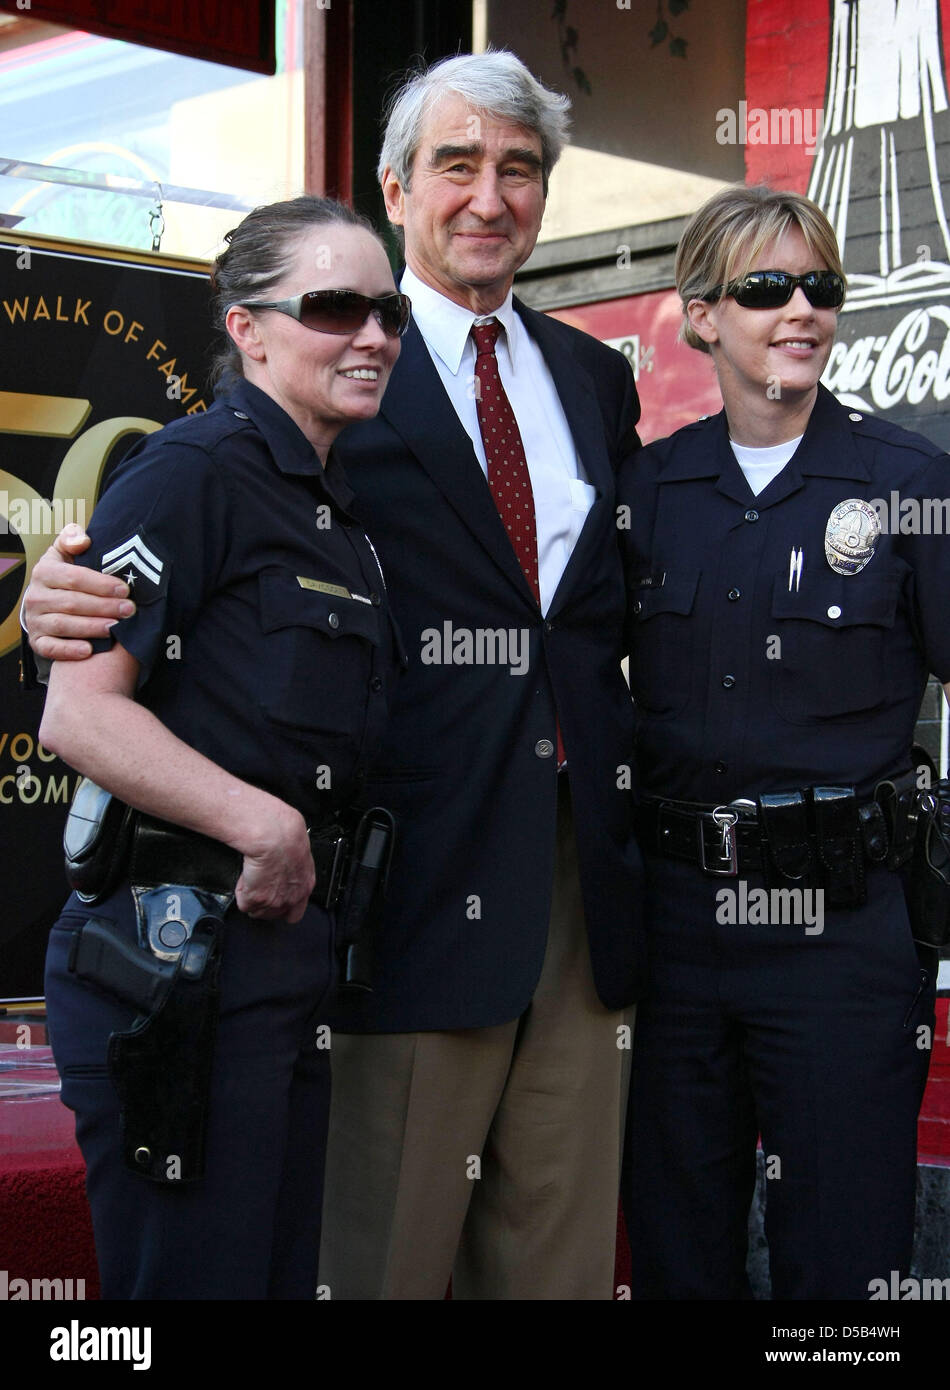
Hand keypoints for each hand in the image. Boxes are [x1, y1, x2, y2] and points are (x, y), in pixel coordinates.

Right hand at [24, 525, 134, 660]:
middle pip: (72, 602)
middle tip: (129, 610)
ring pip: (64, 625)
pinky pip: (51, 648)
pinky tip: (89, 650)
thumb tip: (82, 540)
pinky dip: (69, 650)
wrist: (46, 602)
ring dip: (91, 627)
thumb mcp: (65, 553)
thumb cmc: (65, 576)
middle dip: (104, 607)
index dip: (101, 584)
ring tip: (115, 628)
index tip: (124, 589)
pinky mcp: (38, 641)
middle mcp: (35, 596)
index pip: (74, 577)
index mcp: (44, 571)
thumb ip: (72, 539)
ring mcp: (35, 620)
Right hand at [235, 805, 315, 922]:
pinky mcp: (256, 900)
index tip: (275, 897)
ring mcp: (274, 902)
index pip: (296, 912)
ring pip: (258, 912)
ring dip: (252, 898)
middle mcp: (292, 898)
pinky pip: (244, 903)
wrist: (274, 836)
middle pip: (275, 915)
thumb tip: (284, 868)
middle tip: (258, 888)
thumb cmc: (286, 836)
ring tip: (252, 878)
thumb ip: (293, 869)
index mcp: (305, 885)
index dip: (283, 907)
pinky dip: (241, 892)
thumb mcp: (298, 854)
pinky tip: (245, 877)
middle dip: (264, 905)